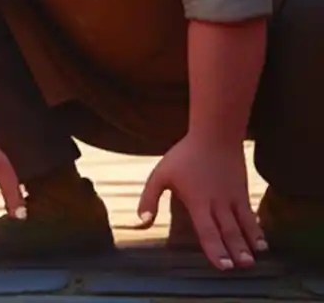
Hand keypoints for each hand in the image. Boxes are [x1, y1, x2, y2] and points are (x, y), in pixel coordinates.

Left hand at [137, 134, 264, 270]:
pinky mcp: (242, 192)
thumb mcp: (160, 175)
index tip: (222, 266)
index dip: (215, 249)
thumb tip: (141, 221)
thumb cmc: (184, 156)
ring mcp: (233, 197)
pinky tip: (261, 241)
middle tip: (242, 267)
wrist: (215, 135)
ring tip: (254, 259)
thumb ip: (149, 199)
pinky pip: (250, 214)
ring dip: (248, 242)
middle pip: (228, 231)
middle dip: (235, 250)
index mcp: (198, 201)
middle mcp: (218, 203)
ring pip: (243, 224)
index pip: (207, 230)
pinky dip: (255, 228)